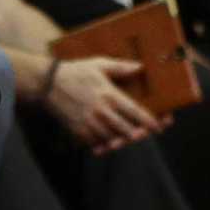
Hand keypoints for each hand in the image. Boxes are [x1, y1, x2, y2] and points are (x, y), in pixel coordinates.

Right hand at [44, 55, 171, 154]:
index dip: (148, 121)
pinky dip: (102, 146)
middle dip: (137, 134)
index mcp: (109, 94)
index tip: (159, 126)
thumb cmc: (77, 71)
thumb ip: (121, 67)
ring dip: (121, 141)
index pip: (134, 111)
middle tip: (145, 134)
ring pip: (110, 138)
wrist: (49, 84)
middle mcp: (101, 111)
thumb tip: (140, 67)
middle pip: (125, 129)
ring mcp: (89, 123)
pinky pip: (94, 143)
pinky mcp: (78, 131)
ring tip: (128, 139)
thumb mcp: (99, 64)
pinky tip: (107, 145)